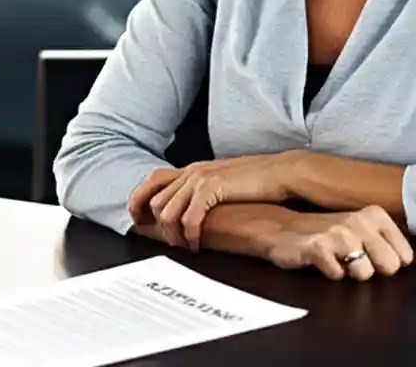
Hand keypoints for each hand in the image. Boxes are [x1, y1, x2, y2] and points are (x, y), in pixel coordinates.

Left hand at [128, 155, 295, 250]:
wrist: (280, 172)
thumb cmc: (255, 180)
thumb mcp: (222, 181)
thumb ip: (204, 190)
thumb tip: (190, 208)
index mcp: (192, 168)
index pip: (152, 180)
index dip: (138, 200)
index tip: (135, 219)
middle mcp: (191, 171)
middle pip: (156, 199)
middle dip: (155, 225)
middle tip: (164, 242)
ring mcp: (200, 179)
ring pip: (168, 212)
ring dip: (172, 234)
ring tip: (183, 246)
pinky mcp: (212, 189)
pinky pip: (190, 218)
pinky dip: (189, 235)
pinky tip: (197, 244)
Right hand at [264, 206, 415, 280]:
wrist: (280, 229)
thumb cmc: (327, 234)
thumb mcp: (365, 235)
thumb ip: (402, 245)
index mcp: (375, 215)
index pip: (405, 258)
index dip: (386, 263)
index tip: (367, 253)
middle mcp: (359, 221)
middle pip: (389, 268)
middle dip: (371, 270)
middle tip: (351, 258)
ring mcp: (337, 233)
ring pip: (365, 274)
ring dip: (350, 273)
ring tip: (336, 260)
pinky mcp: (317, 247)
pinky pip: (338, 275)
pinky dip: (331, 274)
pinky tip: (321, 262)